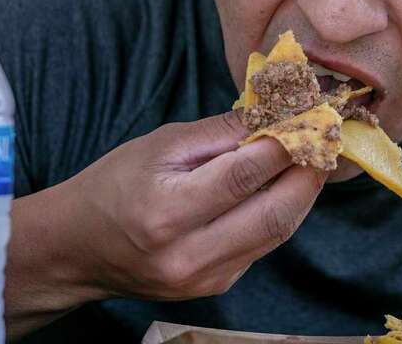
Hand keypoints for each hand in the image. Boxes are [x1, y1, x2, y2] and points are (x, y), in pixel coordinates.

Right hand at [50, 111, 324, 302]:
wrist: (76, 249)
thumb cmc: (113, 185)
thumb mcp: (160, 145)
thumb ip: (220, 133)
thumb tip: (274, 114)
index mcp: (168, 212)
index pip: (246, 174)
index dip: (287, 143)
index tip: (313, 116)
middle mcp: (189, 254)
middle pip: (274, 212)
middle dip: (309, 172)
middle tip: (326, 138)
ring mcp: (204, 278)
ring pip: (277, 232)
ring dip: (302, 193)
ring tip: (314, 157)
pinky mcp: (215, 287)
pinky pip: (263, 245)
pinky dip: (281, 212)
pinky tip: (285, 185)